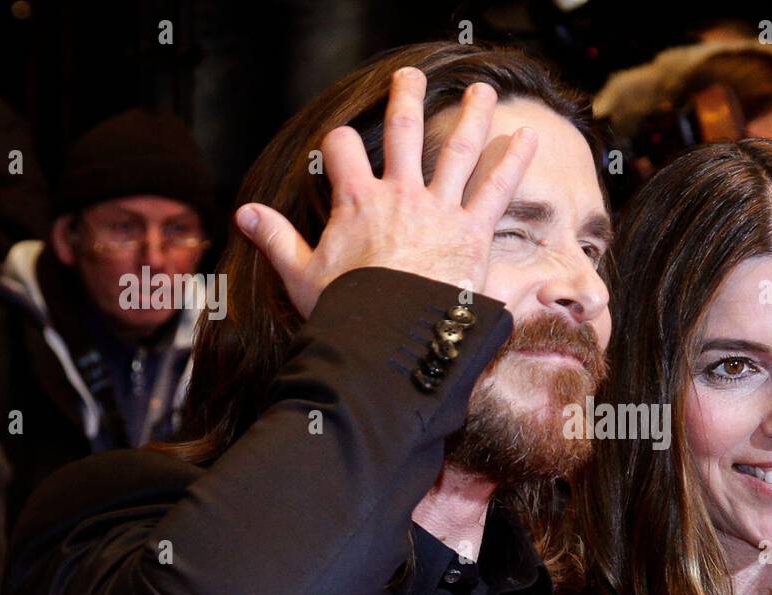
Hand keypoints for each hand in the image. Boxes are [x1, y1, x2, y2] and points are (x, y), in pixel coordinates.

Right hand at [235, 68, 538, 317]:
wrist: (389, 340)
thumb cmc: (347, 313)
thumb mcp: (301, 275)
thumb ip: (276, 239)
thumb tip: (243, 214)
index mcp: (355, 201)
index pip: (341, 149)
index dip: (339, 144)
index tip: (340, 147)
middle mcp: (399, 195)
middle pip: (402, 131)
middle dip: (406, 99)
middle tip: (411, 77)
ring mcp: (438, 209)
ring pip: (456, 149)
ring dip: (471, 116)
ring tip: (482, 90)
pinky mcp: (472, 232)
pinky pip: (497, 188)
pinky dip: (513, 161)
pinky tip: (528, 136)